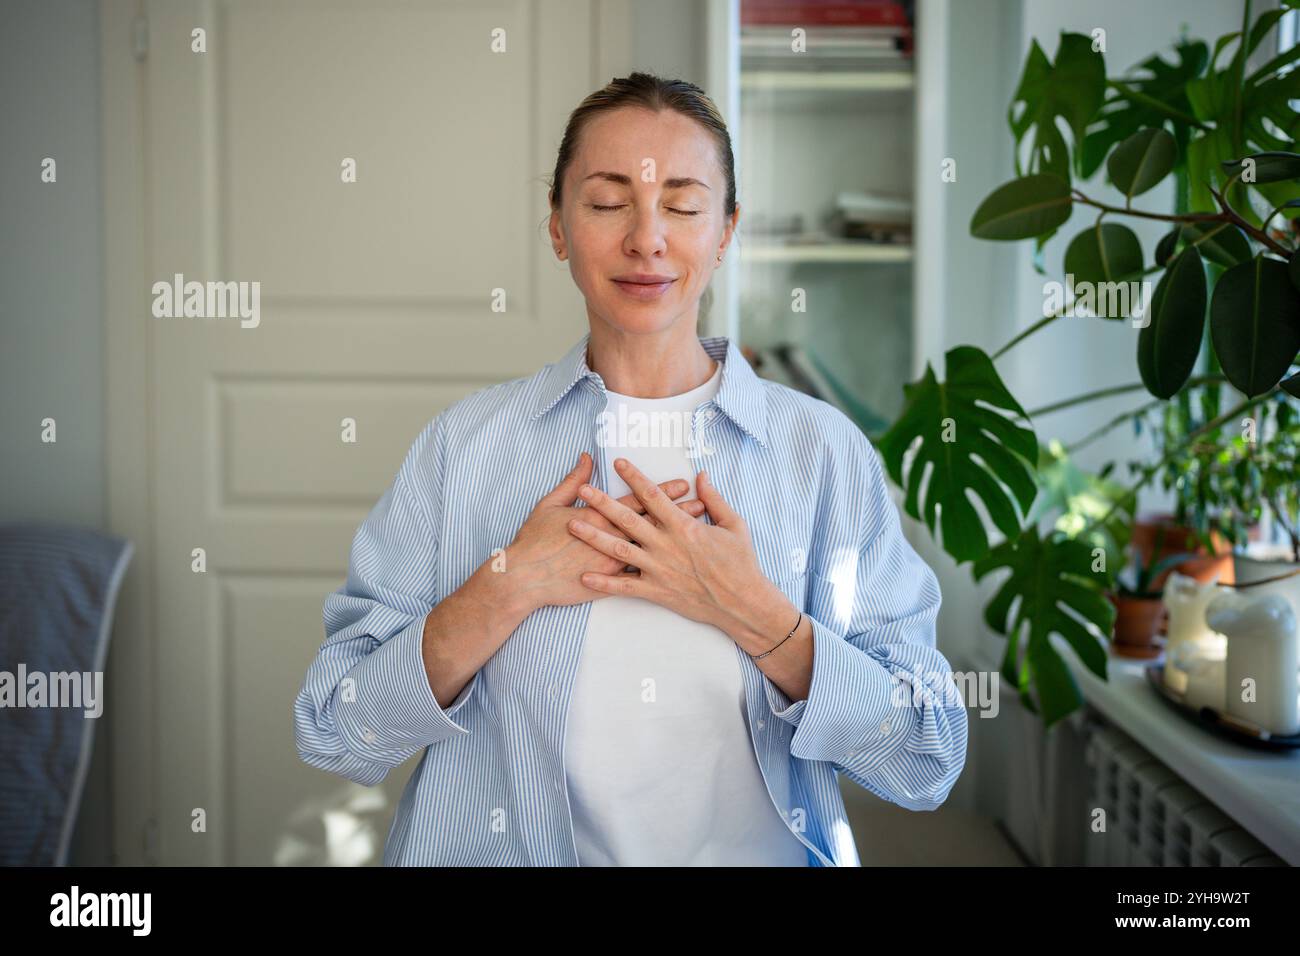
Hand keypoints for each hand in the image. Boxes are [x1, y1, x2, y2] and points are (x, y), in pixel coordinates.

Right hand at [503, 452, 704, 612]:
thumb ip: (572, 481)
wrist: (523, 578)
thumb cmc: (534, 540)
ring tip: (698, 535)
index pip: (638, 499)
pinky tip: (678, 571)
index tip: (685, 484)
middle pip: (653, 523)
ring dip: (675, 543)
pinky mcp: (608, 583)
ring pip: (652, 550)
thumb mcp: (550, 504)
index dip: (663, 491)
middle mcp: (611, 538)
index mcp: (599, 516)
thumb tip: (587, 459)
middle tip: (703, 505)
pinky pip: (637, 578)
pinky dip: (657, 573)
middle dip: (679, 514)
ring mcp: (612, 562)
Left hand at [565, 456, 793, 650]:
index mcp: (684, 526)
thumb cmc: (741, 563)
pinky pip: (625, 587)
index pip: (652, 496)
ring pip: (619, 550)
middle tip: (582, 491)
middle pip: (627, 519)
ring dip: (594, 537)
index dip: (633, 477)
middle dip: (602, 503)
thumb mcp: (734, 524)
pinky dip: (605, 582)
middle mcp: (666, 545)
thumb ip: (714, 499)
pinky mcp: (657, 591)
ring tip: (573, 525)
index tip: (617, 463)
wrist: (742, 603)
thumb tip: (702, 476)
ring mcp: (659, 569)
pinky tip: (585, 577)